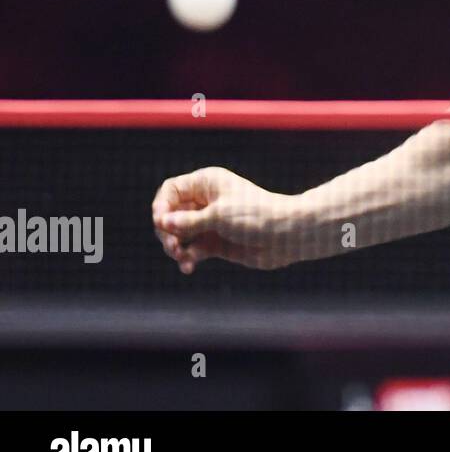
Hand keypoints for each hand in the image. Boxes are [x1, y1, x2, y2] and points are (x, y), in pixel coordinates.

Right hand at [152, 167, 298, 273]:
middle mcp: (206, 201)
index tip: (161, 223)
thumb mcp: (219, 216)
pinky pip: (192, 250)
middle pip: (170, 215)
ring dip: (175, 247)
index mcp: (207, 183)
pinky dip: (187, 258)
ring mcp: (210, 223)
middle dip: (167, 232)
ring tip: (182, 258)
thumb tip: (162, 222)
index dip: (161, 206)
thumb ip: (188, 221)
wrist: (287, 235)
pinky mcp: (216, 242)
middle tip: (173, 247)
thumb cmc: (257, 216)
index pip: (171, 191)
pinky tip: (189, 267)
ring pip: (178, 235)